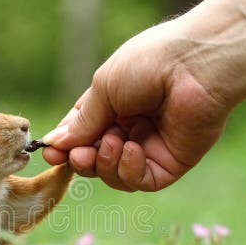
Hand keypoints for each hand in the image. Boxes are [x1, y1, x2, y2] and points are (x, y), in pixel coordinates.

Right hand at [42, 21, 232, 191]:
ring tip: (112, 141)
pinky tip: (131, 149)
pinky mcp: (171, 164)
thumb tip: (55, 144)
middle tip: (78, 155)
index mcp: (113, 105)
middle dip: (82, 160)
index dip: (65, 146)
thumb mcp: (104, 89)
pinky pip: (140, 181)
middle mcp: (130, 128)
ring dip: (105, 164)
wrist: (194, 66)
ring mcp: (151, 148)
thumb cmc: (149, 63)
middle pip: (95, 159)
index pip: (81, 134)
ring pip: (114, 175)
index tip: (50, 153)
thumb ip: (82, 121)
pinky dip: (129, 170)